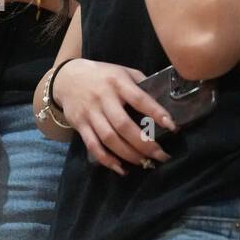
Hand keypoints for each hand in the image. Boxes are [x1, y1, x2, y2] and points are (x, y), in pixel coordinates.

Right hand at [50, 60, 175, 174]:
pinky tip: (121, 168)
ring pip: (109, 139)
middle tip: (161, 155)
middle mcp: (103, 98)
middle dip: (144, 143)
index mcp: (118, 82)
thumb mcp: (122, 71)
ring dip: (129, 154)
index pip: (139, 99)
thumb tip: (164, 98)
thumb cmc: (102, 75)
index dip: (156, 113)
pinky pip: (93, 146)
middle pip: (124, 125)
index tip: (172, 127)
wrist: (67, 77)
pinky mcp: (80, 125)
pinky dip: (107, 160)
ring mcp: (90, 113)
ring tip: (145, 163)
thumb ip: (140, 83)